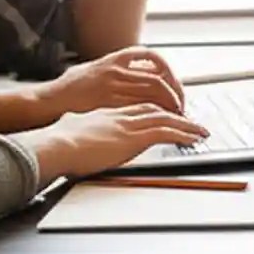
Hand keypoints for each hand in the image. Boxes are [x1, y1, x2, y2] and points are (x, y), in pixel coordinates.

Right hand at [18, 104, 207, 179]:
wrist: (52, 146)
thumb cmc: (52, 144)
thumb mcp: (67, 130)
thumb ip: (76, 129)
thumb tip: (71, 133)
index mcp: (105, 113)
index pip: (137, 107)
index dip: (154, 110)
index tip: (166, 114)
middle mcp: (119, 114)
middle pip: (155, 108)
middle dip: (175, 114)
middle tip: (190, 120)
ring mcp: (128, 125)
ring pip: (166, 119)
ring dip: (186, 125)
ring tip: (200, 130)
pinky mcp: (134, 137)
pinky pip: (166, 133)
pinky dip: (183, 134)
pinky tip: (193, 138)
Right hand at [32, 47, 185, 123]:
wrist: (47, 103)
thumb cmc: (66, 91)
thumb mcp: (91, 71)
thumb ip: (113, 73)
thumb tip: (132, 76)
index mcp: (114, 60)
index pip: (152, 58)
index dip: (167, 72)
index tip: (173, 85)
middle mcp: (117, 71)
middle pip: (158, 77)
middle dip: (175, 92)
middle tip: (182, 106)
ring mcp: (115, 87)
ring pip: (155, 92)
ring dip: (171, 104)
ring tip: (179, 117)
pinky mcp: (112, 105)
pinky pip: (143, 108)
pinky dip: (158, 115)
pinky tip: (165, 123)